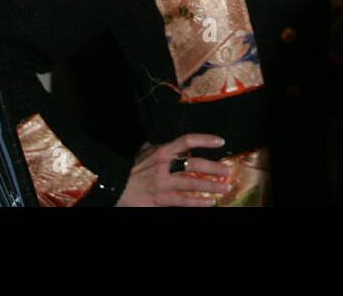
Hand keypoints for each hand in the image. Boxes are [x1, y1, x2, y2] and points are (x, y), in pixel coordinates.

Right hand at [115, 133, 233, 205]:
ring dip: (210, 186)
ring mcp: (162, 184)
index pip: (186, 141)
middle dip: (213, 168)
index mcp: (161, 151)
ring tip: (225, 187)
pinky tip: (210, 202)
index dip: (204, 140)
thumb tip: (177, 142)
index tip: (220, 142)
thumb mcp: (144, 150)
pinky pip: (182, 202)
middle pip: (194, 165)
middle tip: (227, 170)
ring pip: (191, 184)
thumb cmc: (131, 168)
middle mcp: (164, 167)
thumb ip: (161, 146)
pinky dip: (197, 202)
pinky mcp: (160, 200)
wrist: (114, 186)